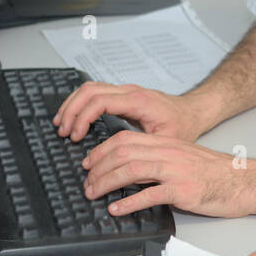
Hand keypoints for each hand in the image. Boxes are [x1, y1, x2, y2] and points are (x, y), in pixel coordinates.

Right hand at [53, 81, 208, 142]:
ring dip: (73, 104)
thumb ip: (143, 151)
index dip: (83, 118)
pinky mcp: (123, 94)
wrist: (193, 112)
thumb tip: (120, 167)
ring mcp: (125, 90)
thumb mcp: (165, 142)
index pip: (100, 101)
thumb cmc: (182, 126)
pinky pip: (95, 91)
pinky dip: (81, 103)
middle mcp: (129, 91)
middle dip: (72, 111)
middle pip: (89, 91)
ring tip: (62, 124)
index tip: (75, 136)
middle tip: (63, 132)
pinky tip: (74, 118)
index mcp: (138, 101)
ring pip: (89, 88)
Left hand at [81, 130, 255, 217]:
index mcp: (166, 143)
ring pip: (131, 170)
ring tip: (94, 194)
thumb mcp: (184, 157)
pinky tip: (117, 209)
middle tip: (86, 183)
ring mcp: (175, 170)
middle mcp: (168, 152)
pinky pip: (150, 194)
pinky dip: (129, 202)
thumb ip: (159, 158)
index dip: (101, 150)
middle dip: (98, 168)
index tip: (88, 163)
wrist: (244, 181)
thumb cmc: (216, 172)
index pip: (124, 139)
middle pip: (122, 153)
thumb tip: (131, 168)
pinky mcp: (183, 190)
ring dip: (106, 183)